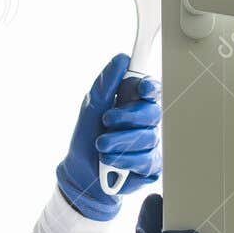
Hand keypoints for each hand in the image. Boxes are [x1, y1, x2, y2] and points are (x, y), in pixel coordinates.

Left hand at [56, 53, 161, 220]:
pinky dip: (125, 160)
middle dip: (128, 116)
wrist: (80, 173)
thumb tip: (121, 59)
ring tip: (100, 145)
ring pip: (147, 137)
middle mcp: (145, 123)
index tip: (142, 88)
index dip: (150, 87)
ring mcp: (150, 145)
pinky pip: (145, 160)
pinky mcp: (150, 167)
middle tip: (107, 120)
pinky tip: (110, 161)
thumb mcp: (91, 108)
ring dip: (120, 141)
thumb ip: (106, 84)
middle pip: (152, 112)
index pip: (151, 90)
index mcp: (133, 103)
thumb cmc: (87, 137)